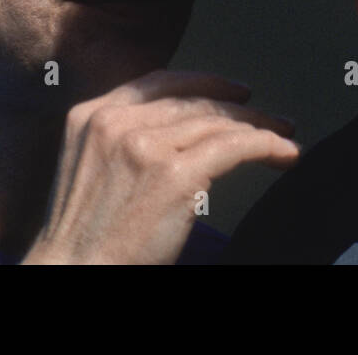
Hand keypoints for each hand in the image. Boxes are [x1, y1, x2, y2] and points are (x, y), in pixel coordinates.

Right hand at [21, 71, 298, 263]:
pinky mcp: (173, 174)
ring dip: (260, 128)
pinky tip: (285, 153)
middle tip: (272, 119)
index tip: (235, 91)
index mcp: (91, 116)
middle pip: (194, 101)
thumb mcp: (90, 169)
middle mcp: (116, 121)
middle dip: (240, 108)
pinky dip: (267, 145)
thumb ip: (122, 141)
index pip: (160, 83)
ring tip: (285, 137)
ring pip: (218, 121)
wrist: (72, 273)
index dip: (205, 83)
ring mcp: (145, 145)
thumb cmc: (85, 240)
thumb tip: (179, 131)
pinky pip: (234, 147)